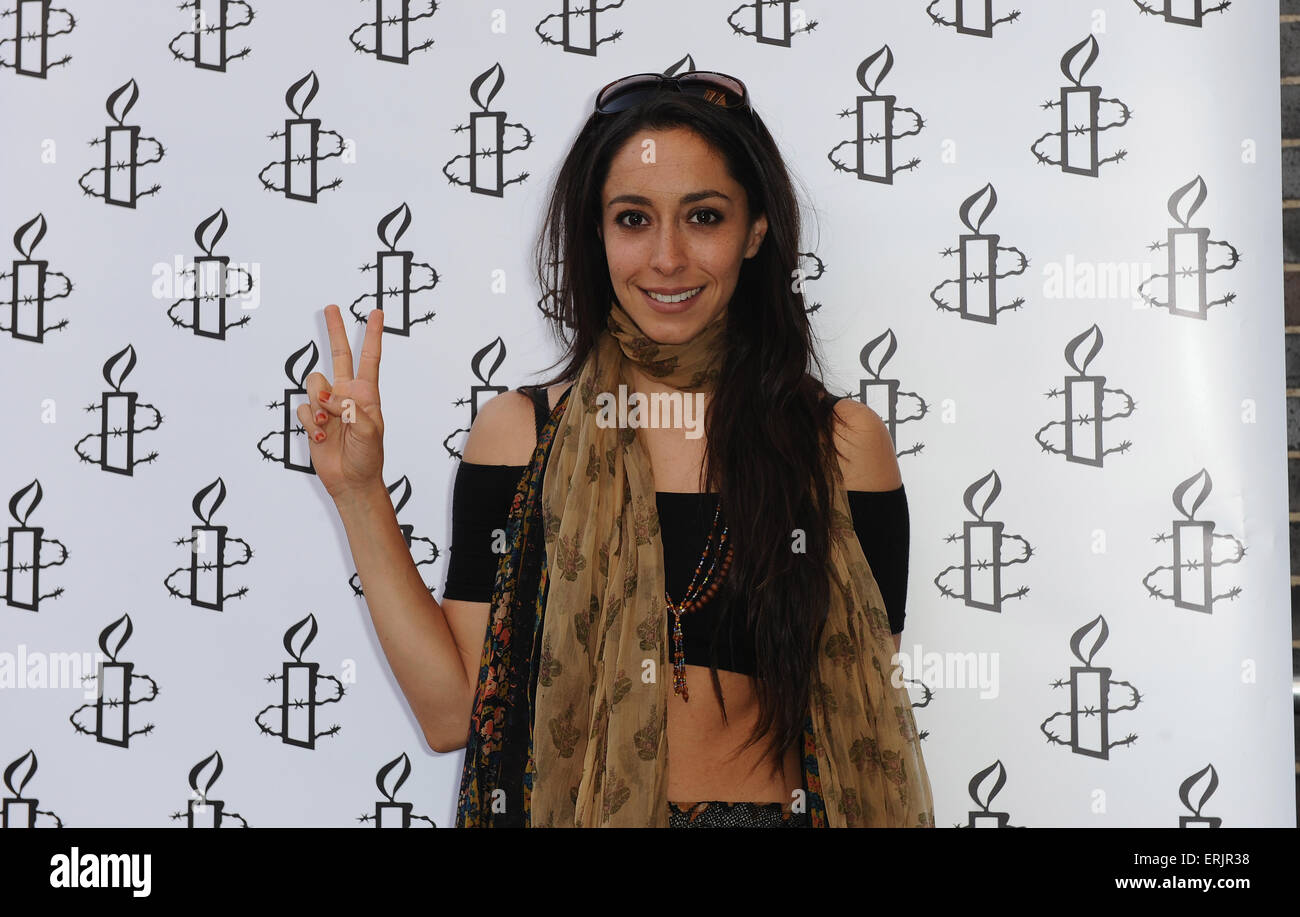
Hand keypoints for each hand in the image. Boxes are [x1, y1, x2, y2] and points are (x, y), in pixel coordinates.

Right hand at [299, 305, 385, 503]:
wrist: (352, 480)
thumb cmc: (368, 457)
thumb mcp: (370, 432)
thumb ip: (350, 410)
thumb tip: (327, 397)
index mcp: (366, 393)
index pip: (369, 358)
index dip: (373, 335)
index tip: (376, 313)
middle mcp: (346, 394)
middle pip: (338, 354)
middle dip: (335, 330)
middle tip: (331, 307)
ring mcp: (327, 405)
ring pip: (314, 383)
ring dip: (318, 402)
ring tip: (327, 423)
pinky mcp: (311, 418)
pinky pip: (301, 408)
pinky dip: (308, 421)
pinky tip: (319, 436)